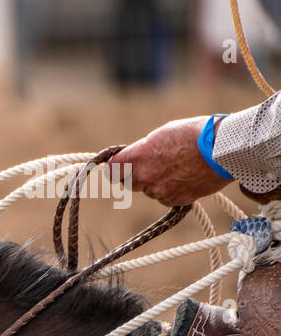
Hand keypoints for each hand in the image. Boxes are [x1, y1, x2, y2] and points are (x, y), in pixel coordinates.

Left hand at [108, 116, 232, 206]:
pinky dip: (172, 192)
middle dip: (137, 177)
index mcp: (138, 156)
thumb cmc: (195, 134)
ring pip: (150, 191)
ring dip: (158, 184)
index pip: (111, 170)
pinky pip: (166, 199)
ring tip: (179, 170)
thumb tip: (136, 157)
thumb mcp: (163, 134)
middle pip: (129, 184)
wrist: (224, 149)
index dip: (115, 169)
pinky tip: (187, 179)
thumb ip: (145, 149)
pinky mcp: (175, 200)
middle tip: (153, 168)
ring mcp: (159, 190)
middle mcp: (144, 176)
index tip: (119, 168)